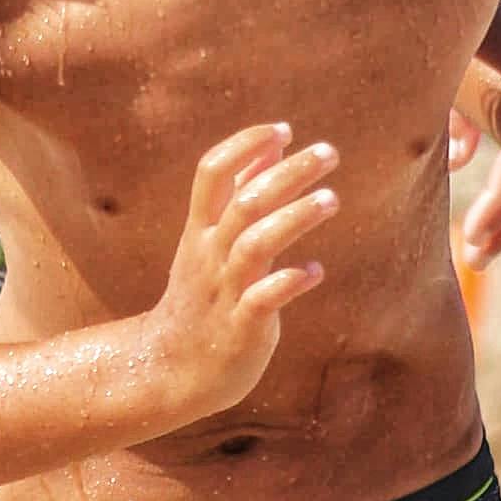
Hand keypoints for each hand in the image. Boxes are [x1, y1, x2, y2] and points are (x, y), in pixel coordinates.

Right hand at [136, 123, 336, 427]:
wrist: (169, 370)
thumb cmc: (202, 298)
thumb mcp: (210, 240)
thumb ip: (239, 194)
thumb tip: (273, 146)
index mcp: (200, 230)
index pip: (211, 171)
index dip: (244, 144)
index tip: (282, 129)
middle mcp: (209, 255)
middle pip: (245, 201)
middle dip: (288, 173)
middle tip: (329, 152)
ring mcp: (223, 291)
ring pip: (255, 245)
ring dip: (294, 218)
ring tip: (331, 199)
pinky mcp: (239, 329)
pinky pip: (262, 300)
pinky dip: (289, 282)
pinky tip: (315, 271)